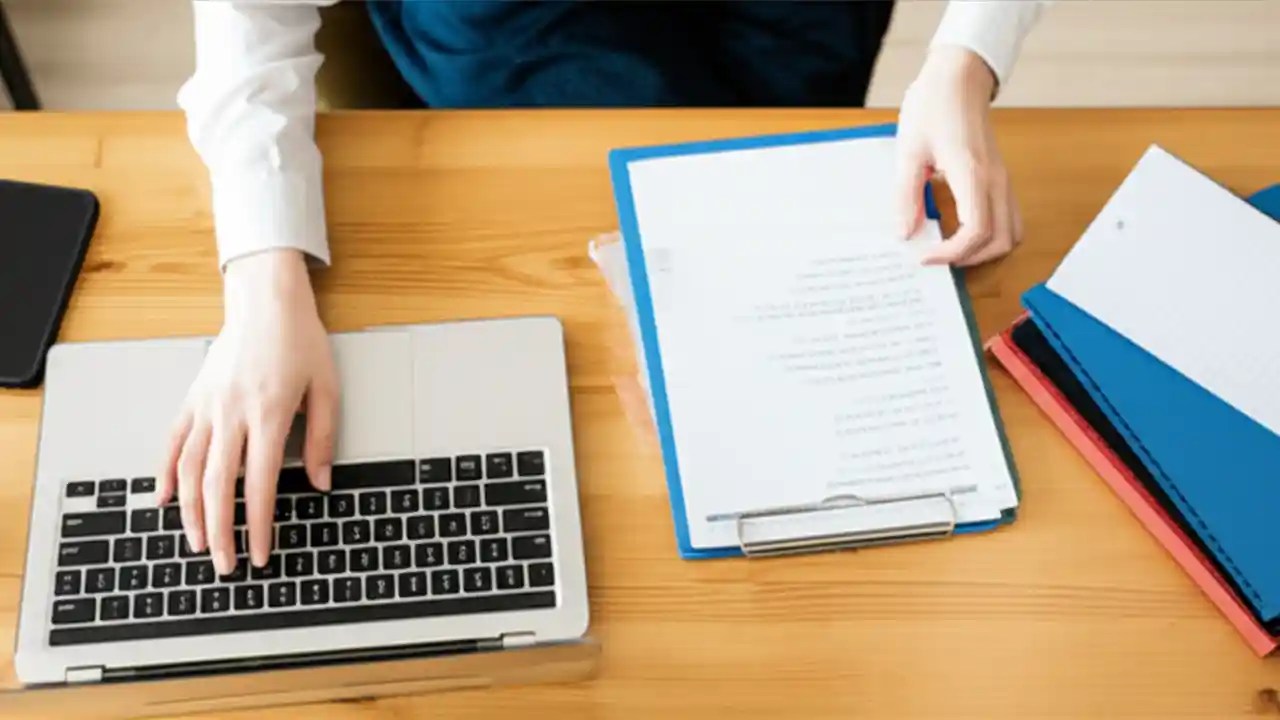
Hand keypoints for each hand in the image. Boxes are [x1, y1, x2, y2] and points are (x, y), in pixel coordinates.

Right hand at [157, 249, 337, 574]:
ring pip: (188, 470)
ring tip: (199, 543)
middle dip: (222, 531)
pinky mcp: (192, 398)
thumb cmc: (300, 341)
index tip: (259, 554)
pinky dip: (165, 474)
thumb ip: (324, 439)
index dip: (258, 525)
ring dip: (191, 513)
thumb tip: (321, 482)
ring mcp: (207, 406)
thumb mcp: (327, 389)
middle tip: (226, 565)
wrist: (266, 301)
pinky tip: (165, 500)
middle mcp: (232, 414)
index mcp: (269, 414)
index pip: (260, 485)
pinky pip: (173, 442)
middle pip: (218, 486)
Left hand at [896, 45, 1022, 265]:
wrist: (959, 75)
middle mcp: (996, 181)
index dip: (950, 254)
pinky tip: (962, 230)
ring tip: (951, 249)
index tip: (922, 256)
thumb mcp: (908, 152)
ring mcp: (1003, 179)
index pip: (976, 232)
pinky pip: (1008, 217)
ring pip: (1011, 233)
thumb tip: (905, 234)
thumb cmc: (932, 106)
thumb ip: (907, 197)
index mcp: (973, 175)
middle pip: (1001, 240)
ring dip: (985, 250)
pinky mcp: (1000, 176)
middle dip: (969, 259)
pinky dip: (991, 234)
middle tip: (936, 256)